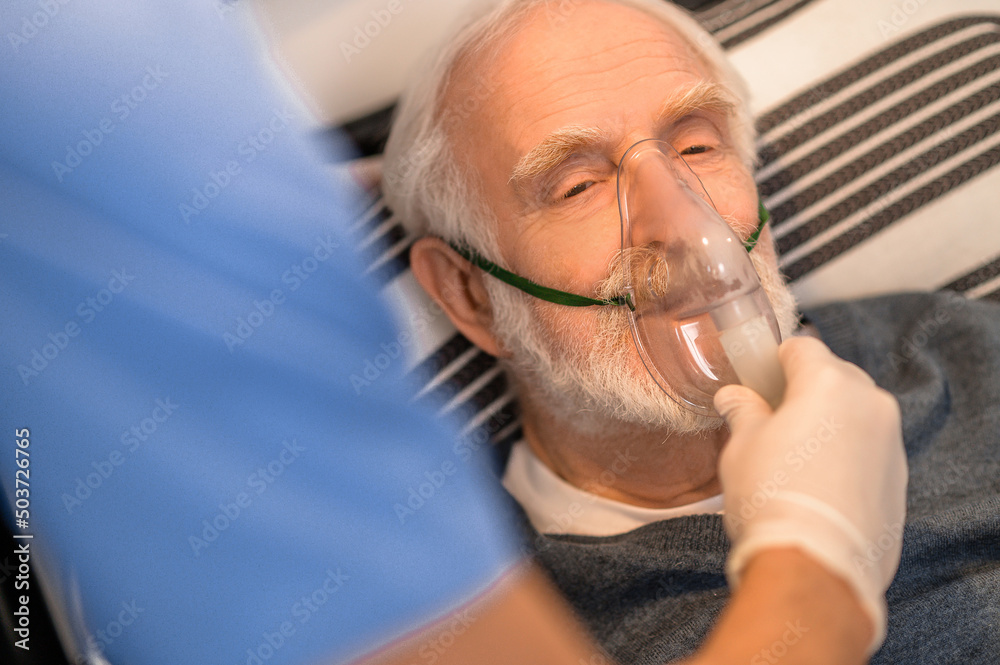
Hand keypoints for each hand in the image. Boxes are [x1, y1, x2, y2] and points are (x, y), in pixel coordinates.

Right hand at [714, 336, 906, 652]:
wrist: (815, 565)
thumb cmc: (771, 497)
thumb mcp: (741, 447)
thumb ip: (743, 412)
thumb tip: (734, 398)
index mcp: (828, 382)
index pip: (803, 346)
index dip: (776, 359)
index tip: (760, 377)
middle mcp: (870, 403)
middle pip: (836, 376)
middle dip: (807, 389)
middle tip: (774, 416)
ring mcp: (891, 442)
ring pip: (857, 414)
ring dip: (830, 422)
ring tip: (797, 455)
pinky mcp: (900, 479)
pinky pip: (869, 450)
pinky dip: (847, 454)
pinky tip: (819, 483)